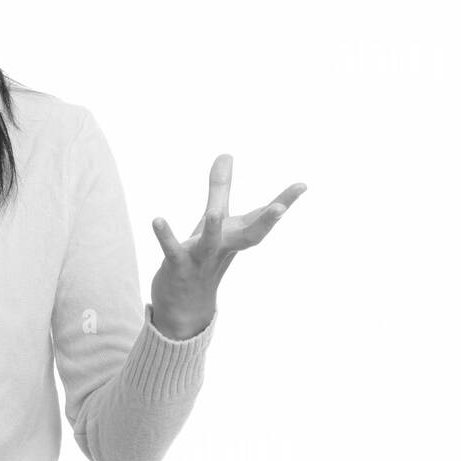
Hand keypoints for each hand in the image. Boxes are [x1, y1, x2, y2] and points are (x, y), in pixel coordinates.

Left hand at [149, 154, 306, 338]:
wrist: (185, 306)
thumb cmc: (204, 257)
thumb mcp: (213, 221)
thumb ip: (220, 188)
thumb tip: (227, 154)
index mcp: (236, 237)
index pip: (263, 218)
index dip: (284, 201)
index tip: (303, 184)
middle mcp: (225, 248)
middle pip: (250, 237)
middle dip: (266, 222)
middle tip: (281, 208)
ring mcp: (203, 259)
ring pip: (211, 244)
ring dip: (213, 229)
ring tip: (213, 213)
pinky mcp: (178, 266)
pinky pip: (172, 251)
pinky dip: (165, 236)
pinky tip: (157, 219)